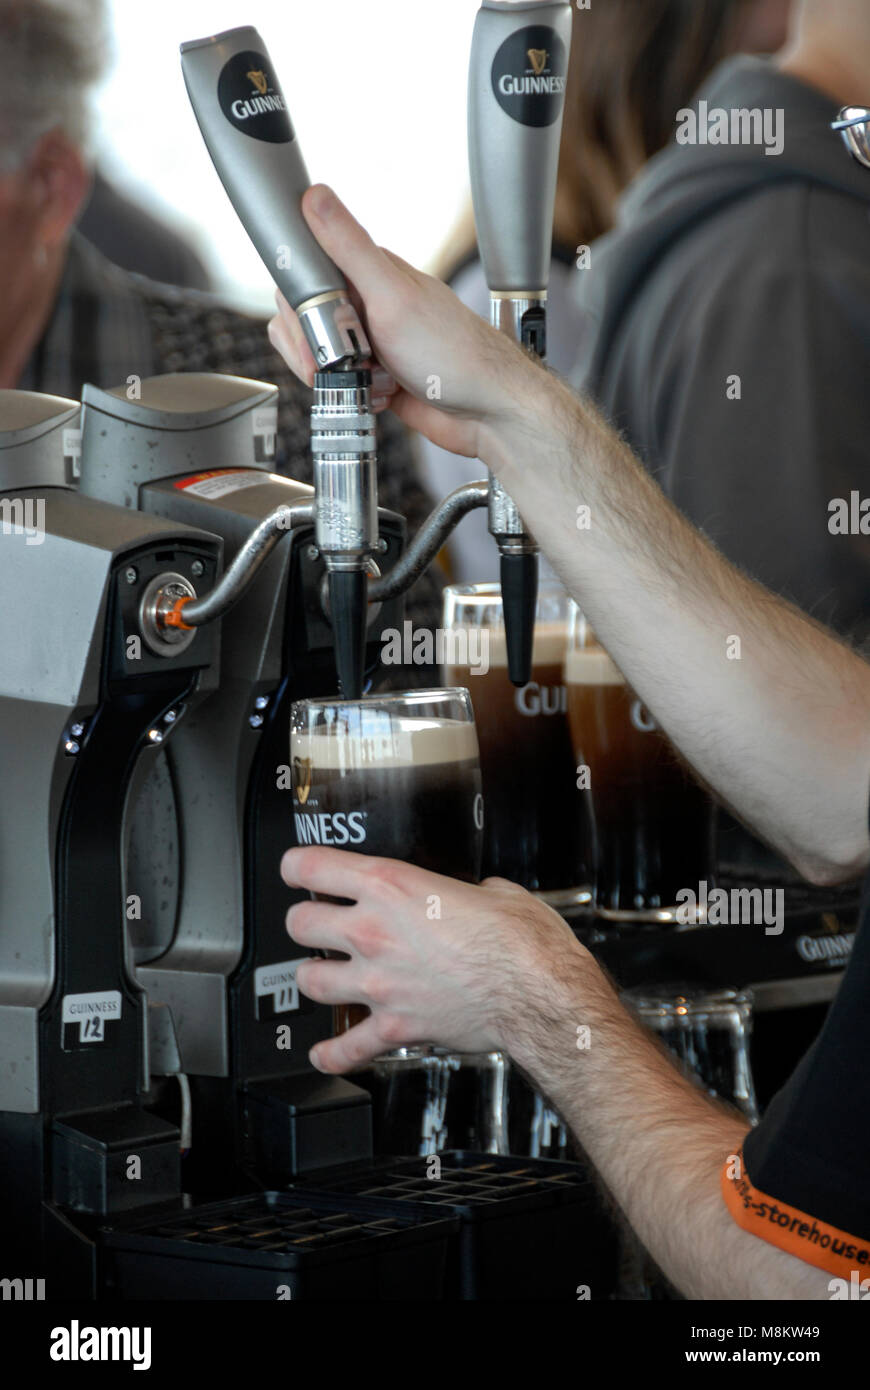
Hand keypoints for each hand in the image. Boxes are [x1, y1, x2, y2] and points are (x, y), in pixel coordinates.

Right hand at [266, 184, 535, 459]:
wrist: (487, 412)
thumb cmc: (454, 353)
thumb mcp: (393, 295)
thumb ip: (349, 247)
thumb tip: (316, 196)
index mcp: (369, 273)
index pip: (304, 275)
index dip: (298, 307)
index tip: (310, 331)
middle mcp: (367, 304)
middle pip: (303, 321)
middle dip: (315, 351)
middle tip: (348, 363)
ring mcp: (369, 343)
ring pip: (317, 356)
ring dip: (336, 377)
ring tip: (371, 380)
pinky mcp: (374, 377)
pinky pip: (339, 385)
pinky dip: (353, 396)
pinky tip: (381, 396)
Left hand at [280, 845, 590, 1072]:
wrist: (539, 995)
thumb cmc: (523, 942)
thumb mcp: (495, 891)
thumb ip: (469, 890)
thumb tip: (473, 895)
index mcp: (393, 887)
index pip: (312, 867)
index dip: (297, 866)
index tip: (297, 869)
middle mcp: (374, 933)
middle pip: (299, 923)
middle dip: (304, 921)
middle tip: (314, 921)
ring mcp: (379, 983)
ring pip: (309, 981)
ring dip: (314, 976)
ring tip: (323, 973)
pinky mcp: (395, 1026)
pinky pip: (347, 1046)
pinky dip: (333, 1053)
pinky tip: (326, 1052)